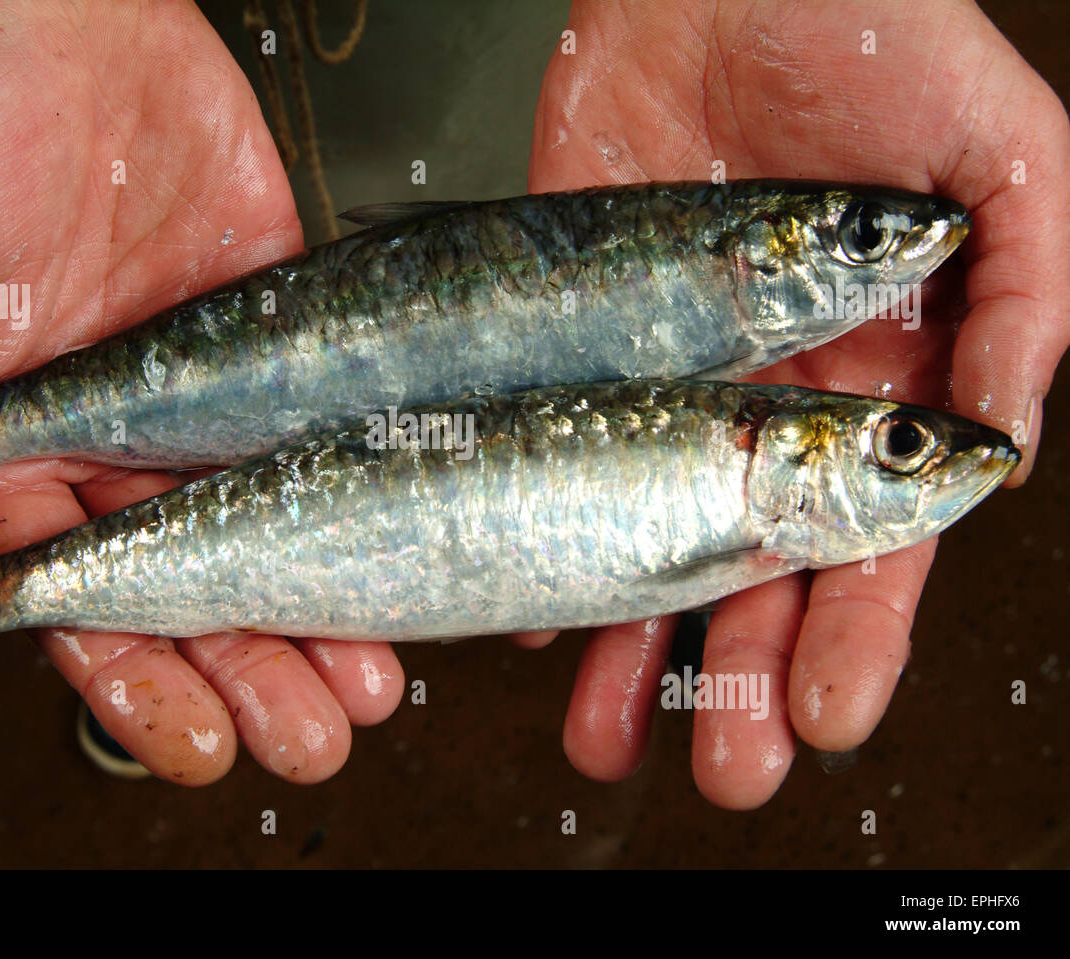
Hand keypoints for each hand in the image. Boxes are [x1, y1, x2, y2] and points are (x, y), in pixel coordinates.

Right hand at [0, 0, 401, 783]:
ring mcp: (211, 400)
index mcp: (23, 455)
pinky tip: (414, 543)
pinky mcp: (281, 337)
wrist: (55, 8)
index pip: (81, 603)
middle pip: (197, 590)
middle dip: (252, 673)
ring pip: (278, 530)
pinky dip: (373, 492)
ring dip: (326, 612)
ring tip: (373, 684)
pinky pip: (333, 431)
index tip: (194, 740)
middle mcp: (124, 443)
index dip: (138, 681)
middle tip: (312, 736)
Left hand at [523, 0, 1069, 805]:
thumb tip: (1008, 437)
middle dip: (739, 680)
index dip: (856, 633)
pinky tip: (532, 613)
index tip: (829, 716)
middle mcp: (767, 406)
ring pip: (645, 543)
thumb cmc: (873, 36)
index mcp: (876, 381)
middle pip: (752, 572)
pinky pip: (554, 461)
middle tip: (726, 774)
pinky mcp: (581, 350)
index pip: (872, 540)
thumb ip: (1025, 292)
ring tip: (607, 742)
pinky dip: (539, 532)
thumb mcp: (996, 154)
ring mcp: (667, 386)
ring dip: (630, 648)